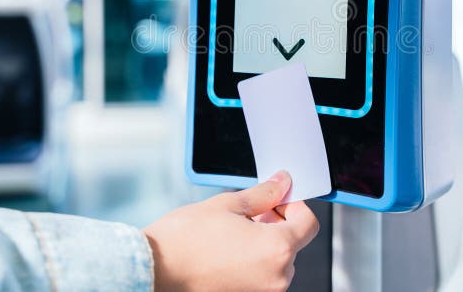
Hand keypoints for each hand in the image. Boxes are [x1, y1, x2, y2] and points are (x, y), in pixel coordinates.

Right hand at [143, 171, 318, 291]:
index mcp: (277, 249)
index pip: (309, 224)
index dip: (295, 206)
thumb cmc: (184, 241)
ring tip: (234, 233)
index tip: (279, 199)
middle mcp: (276, 278)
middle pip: (294, 244)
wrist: (154, 271)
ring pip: (278, 262)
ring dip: (264, 244)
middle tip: (253, 212)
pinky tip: (229, 251)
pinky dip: (253, 263)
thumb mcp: (228, 205)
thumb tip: (282, 184)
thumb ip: (264, 194)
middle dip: (278, 224)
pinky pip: (262, 278)